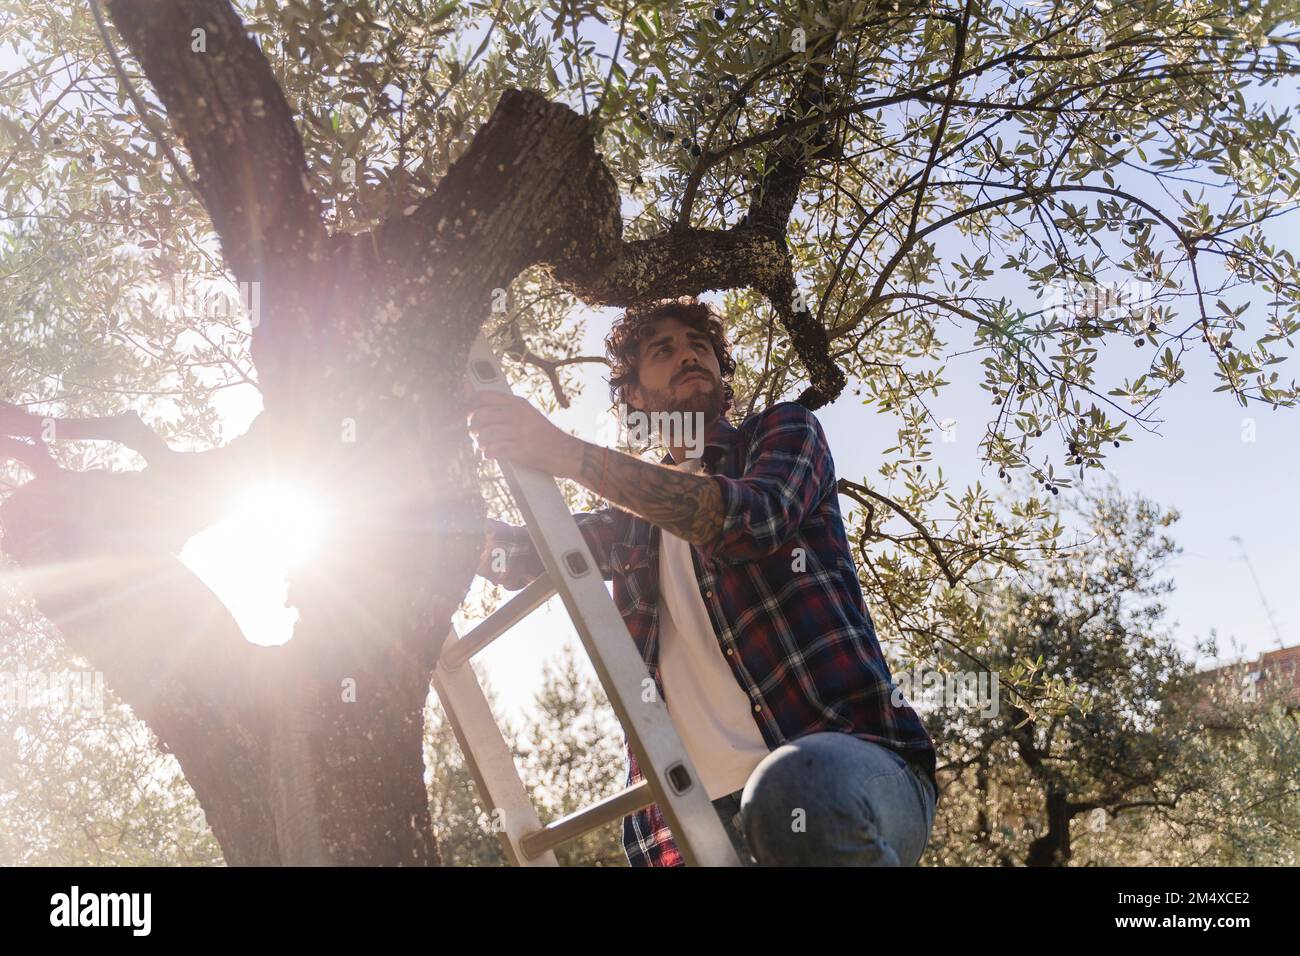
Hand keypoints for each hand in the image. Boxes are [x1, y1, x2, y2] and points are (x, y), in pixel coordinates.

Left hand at [465, 391, 583, 477]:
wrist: (567, 453)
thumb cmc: (545, 435)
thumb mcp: (529, 414)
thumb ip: (508, 410)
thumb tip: (479, 410)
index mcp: (519, 404)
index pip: (484, 397)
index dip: (469, 406)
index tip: (465, 414)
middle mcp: (518, 415)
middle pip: (479, 416)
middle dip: (472, 428)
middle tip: (474, 434)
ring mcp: (520, 433)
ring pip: (483, 435)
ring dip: (479, 443)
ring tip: (483, 446)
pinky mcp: (521, 451)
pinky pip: (492, 451)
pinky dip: (487, 454)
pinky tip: (491, 454)